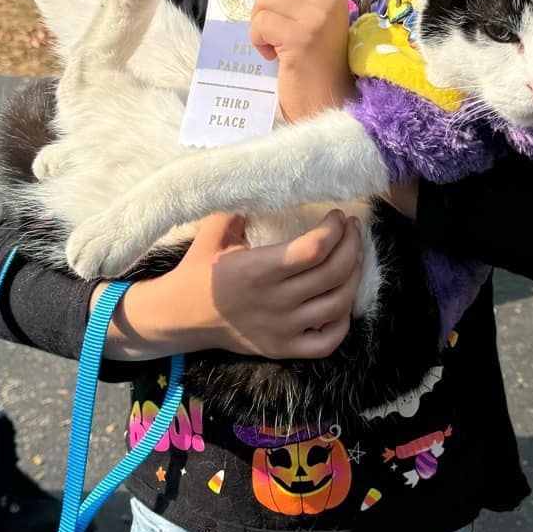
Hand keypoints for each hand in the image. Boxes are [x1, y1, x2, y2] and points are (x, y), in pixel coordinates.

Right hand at [113, 209, 362, 358]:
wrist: (179, 317)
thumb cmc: (198, 272)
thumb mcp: (212, 232)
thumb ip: (238, 207)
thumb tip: (264, 182)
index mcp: (257, 270)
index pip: (314, 248)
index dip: (335, 229)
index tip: (338, 216)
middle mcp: (274, 301)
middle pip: (333, 273)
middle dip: (352, 245)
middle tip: (352, 230)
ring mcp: (281, 329)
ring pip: (337, 304)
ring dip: (354, 277)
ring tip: (354, 258)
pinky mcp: (282, 349)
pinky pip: (327, 342)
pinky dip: (343, 322)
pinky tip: (342, 301)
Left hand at [251, 0, 354, 120]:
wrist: (328, 103)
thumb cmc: (314, 62)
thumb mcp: (314, 18)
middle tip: (269, 23)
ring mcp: (317, 16)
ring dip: (258, 23)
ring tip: (273, 43)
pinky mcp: (301, 37)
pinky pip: (261, 23)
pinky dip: (258, 40)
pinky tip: (272, 55)